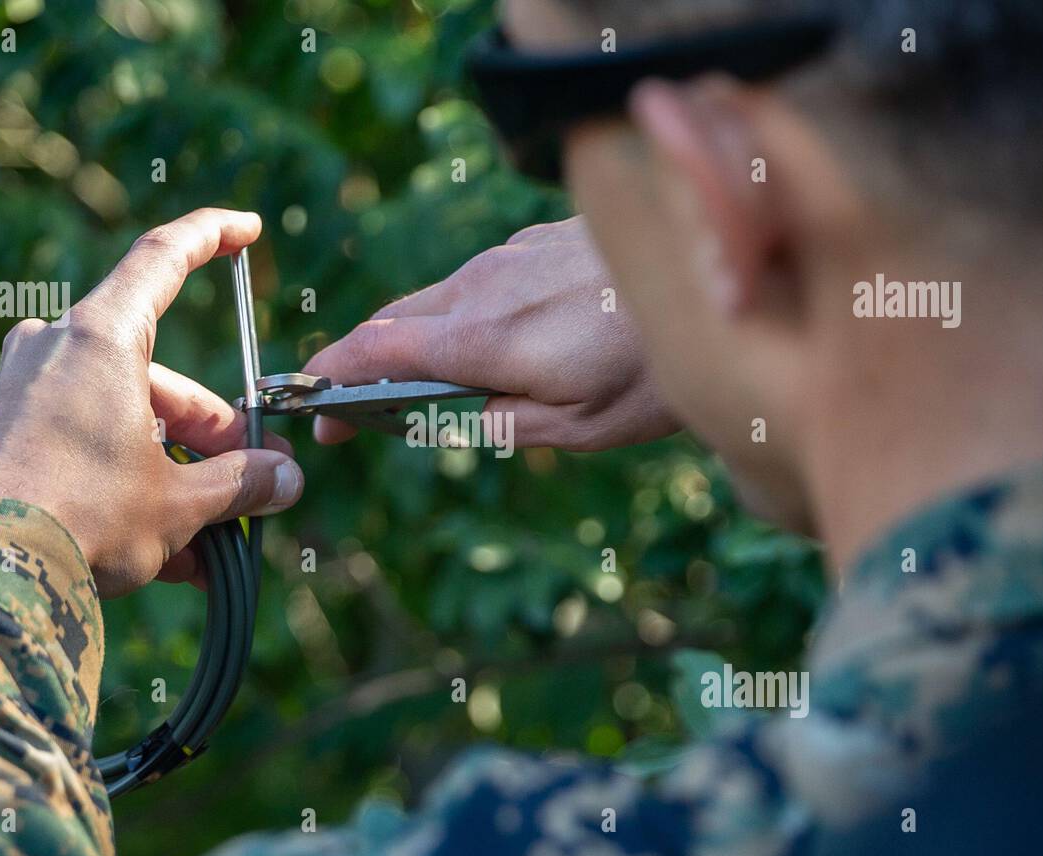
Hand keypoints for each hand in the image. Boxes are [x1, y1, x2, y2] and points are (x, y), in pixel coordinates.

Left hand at [0, 208, 303, 596]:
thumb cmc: (83, 521)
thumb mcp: (179, 504)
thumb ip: (238, 483)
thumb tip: (284, 480)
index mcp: (100, 340)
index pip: (163, 259)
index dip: (211, 236)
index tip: (247, 227)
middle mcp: (49, 352)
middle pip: (153, 377)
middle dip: (206, 434)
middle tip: (247, 484)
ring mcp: (11, 394)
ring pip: (115, 421)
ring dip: (166, 474)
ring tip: (203, 545)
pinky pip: (71, 449)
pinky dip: (114, 486)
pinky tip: (149, 550)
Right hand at [305, 216, 680, 450]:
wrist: (726, 276)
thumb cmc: (656, 370)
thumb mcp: (580, 427)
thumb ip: (499, 423)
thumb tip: (444, 419)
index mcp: (482, 338)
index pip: (374, 350)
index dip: (333, 381)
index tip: (316, 413)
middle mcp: (483, 285)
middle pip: (395, 321)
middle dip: (364, 363)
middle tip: (359, 409)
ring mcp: (509, 256)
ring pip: (436, 299)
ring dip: (420, 340)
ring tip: (436, 387)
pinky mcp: (535, 241)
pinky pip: (478, 280)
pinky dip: (464, 314)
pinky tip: (501, 344)